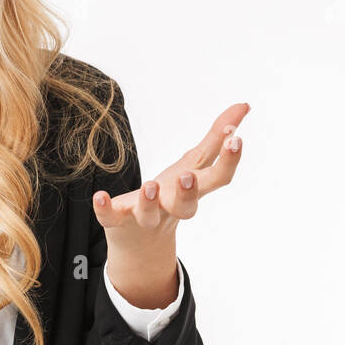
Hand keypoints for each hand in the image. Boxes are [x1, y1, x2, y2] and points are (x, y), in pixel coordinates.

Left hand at [93, 102, 249, 307]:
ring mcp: (145, 215)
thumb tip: (244, 105)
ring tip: (149, 186)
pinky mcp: (118, 220)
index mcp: (192, 190)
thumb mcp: (194, 164)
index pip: (217, 179)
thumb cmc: (171, 193)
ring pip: (149, 214)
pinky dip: (105, 209)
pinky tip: (100, 196)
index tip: (236, 139)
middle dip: (188, 191)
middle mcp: (171, 206)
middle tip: (188, 175)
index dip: (229, 161)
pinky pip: (110, 218)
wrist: (140, 238)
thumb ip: (217, 137)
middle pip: (186, 205)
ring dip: (150, 201)